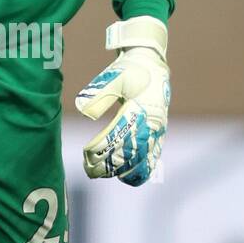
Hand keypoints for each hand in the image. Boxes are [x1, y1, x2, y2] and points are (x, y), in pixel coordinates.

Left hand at [75, 15, 169, 185]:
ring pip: (141, 159)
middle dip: (107, 164)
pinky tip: (126, 178)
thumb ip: (99, 94)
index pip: (118, 136)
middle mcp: (151, 123)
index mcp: (139, 109)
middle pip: (128, 152)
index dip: (101, 148)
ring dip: (120, 170)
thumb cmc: (130, 70)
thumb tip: (83, 111)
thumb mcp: (114, 77)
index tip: (85, 153)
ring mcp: (158, 130)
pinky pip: (154, 158)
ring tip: (100, 174)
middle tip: (88, 169)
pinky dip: (141, 170)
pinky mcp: (160, 134)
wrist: (151, 64)